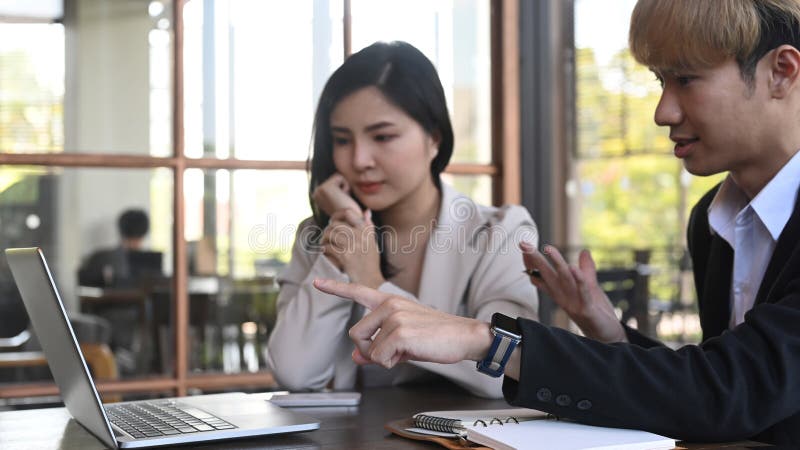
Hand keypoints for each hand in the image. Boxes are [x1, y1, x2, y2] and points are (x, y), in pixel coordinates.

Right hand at [312, 173, 360, 215]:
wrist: (351, 223)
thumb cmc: (351, 213)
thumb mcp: (342, 199)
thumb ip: (339, 190)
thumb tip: (346, 184)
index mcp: (317, 195)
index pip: (335, 180)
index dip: (343, 189)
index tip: (342, 202)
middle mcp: (315, 192)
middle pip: (336, 177)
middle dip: (344, 187)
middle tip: (343, 202)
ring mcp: (319, 190)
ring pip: (338, 176)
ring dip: (346, 187)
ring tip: (343, 200)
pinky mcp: (325, 188)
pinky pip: (340, 176)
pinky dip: (346, 186)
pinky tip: (344, 198)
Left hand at [312, 279, 492, 368]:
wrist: (464, 336)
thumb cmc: (435, 336)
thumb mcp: (402, 340)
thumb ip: (377, 346)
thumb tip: (356, 357)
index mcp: (390, 302)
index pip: (357, 292)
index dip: (334, 288)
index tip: (316, 282)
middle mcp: (389, 305)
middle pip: (356, 335)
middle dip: (370, 350)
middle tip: (395, 351)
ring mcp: (394, 317)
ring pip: (368, 350)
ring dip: (383, 359)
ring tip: (406, 351)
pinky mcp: (400, 332)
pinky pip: (380, 358)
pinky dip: (391, 364)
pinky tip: (410, 354)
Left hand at [322, 209, 384, 288]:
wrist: (371, 282)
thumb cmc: (371, 262)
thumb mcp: (373, 242)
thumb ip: (369, 226)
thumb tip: (366, 211)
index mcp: (366, 231)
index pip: (348, 213)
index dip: (337, 215)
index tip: (333, 223)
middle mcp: (360, 236)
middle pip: (336, 224)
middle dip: (328, 230)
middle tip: (326, 237)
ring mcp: (353, 245)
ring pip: (330, 235)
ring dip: (324, 239)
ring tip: (324, 244)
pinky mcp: (345, 256)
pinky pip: (328, 247)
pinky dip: (324, 249)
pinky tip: (325, 252)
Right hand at [520, 242, 626, 342]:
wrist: (608, 337)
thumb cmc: (597, 313)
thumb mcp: (591, 288)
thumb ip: (587, 270)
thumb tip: (584, 251)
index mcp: (562, 292)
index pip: (543, 275)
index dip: (533, 263)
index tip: (524, 248)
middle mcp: (564, 298)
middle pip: (547, 275)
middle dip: (535, 260)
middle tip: (524, 244)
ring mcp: (574, 304)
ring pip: (564, 280)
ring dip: (556, 263)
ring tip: (548, 248)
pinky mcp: (587, 310)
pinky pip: (583, 293)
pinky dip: (578, 280)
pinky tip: (573, 267)